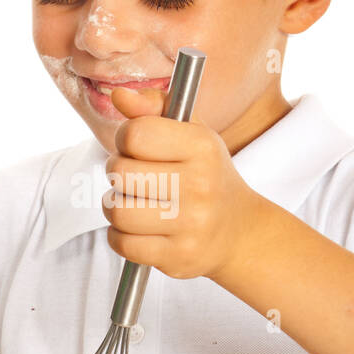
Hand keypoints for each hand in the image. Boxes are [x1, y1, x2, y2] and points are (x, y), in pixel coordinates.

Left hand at [101, 86, 258, 280]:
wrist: (238, 231)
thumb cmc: (205, 175)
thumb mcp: (190, 133)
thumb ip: (153, 109)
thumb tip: (119, 95)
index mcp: (202, 146)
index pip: (135, 134)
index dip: (125, 139)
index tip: (134, 147)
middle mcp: (200, 185)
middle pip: (120, 173)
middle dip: (117, 174)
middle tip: (133, 178)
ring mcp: (191, 225)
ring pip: (117, 211)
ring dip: (115, 206)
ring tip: (132, 203)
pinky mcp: (178, 257)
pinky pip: (122, 244)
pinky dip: (120, 236)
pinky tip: (137, 228)